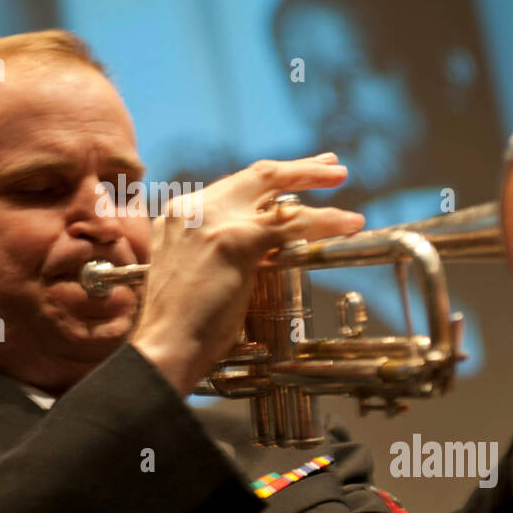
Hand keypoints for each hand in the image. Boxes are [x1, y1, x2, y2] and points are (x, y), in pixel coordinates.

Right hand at [131, 154, 363, 395]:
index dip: (266, 180)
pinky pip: (290, 222)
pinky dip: (325, 220)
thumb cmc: (180, 328)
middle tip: (330, 165)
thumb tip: (258, 250)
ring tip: (342, 178)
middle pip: (253, 175)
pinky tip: (348, 222)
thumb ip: (216, 253)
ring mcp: (211, 221)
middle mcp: (192, 209)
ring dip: (313, 179)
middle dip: (297, 168)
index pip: (232, 187)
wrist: (164, 347)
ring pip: (274, 188)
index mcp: (179, 217)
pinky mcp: (234, 240)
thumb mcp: (193, 275)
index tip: (291, 177)